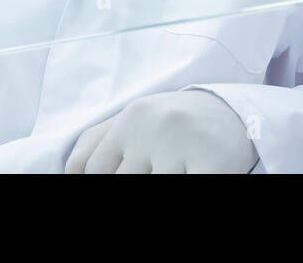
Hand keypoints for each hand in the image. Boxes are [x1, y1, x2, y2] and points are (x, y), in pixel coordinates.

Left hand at [65, 90, 257, 173]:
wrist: (233, 111)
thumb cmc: (174, 122)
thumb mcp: (132, 121)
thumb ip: (95, 142)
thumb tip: (68, 173)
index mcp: (130, 120)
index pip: (95, 171)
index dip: (101, 185)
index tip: (119, 181)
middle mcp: (152, 129)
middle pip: (123, 183)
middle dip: (136, 184)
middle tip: (151, 174)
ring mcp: (182, 146)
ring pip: (154, 188)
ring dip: (162, 183)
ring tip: (171, 173)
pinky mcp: (212, 163)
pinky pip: (188, 191)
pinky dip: (184, 187)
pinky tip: (188, 178)